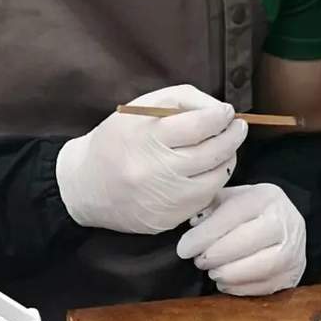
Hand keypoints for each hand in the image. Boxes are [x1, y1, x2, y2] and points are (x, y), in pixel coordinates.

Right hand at [55, 84, 246, 235]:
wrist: (83, 185)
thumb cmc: (117, 139)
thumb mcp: (142, 108)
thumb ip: (183, 100)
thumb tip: (220, 111)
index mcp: (148, 138)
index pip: (200, 125)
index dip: (221, 116)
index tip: (226, 112)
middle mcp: (156, 171)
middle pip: (213, 152)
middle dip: (232, 136)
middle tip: (237, 127)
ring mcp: (163, 200)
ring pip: (215, 179)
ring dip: (227, 160)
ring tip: (225, 147)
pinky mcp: (167, 220)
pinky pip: (204, 200)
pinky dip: (212, 182)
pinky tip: (208, 170)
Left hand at [175, 183, 306, 294]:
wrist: (287, 225)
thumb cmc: (251, 213)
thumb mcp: (232, 200)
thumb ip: (210, 208)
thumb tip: (193, 225)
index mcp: (267, 197)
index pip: (234, 213)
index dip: (206, 233)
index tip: (184, 248)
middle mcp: (286, 221)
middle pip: (249, 240)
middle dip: (217, 254)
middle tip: (198, 261)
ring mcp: (294, 250)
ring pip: (261, 266)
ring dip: (229, 273)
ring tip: (213, 272)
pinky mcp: (294, 274)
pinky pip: (266, 286)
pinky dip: (240, 288)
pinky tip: (225, 283)